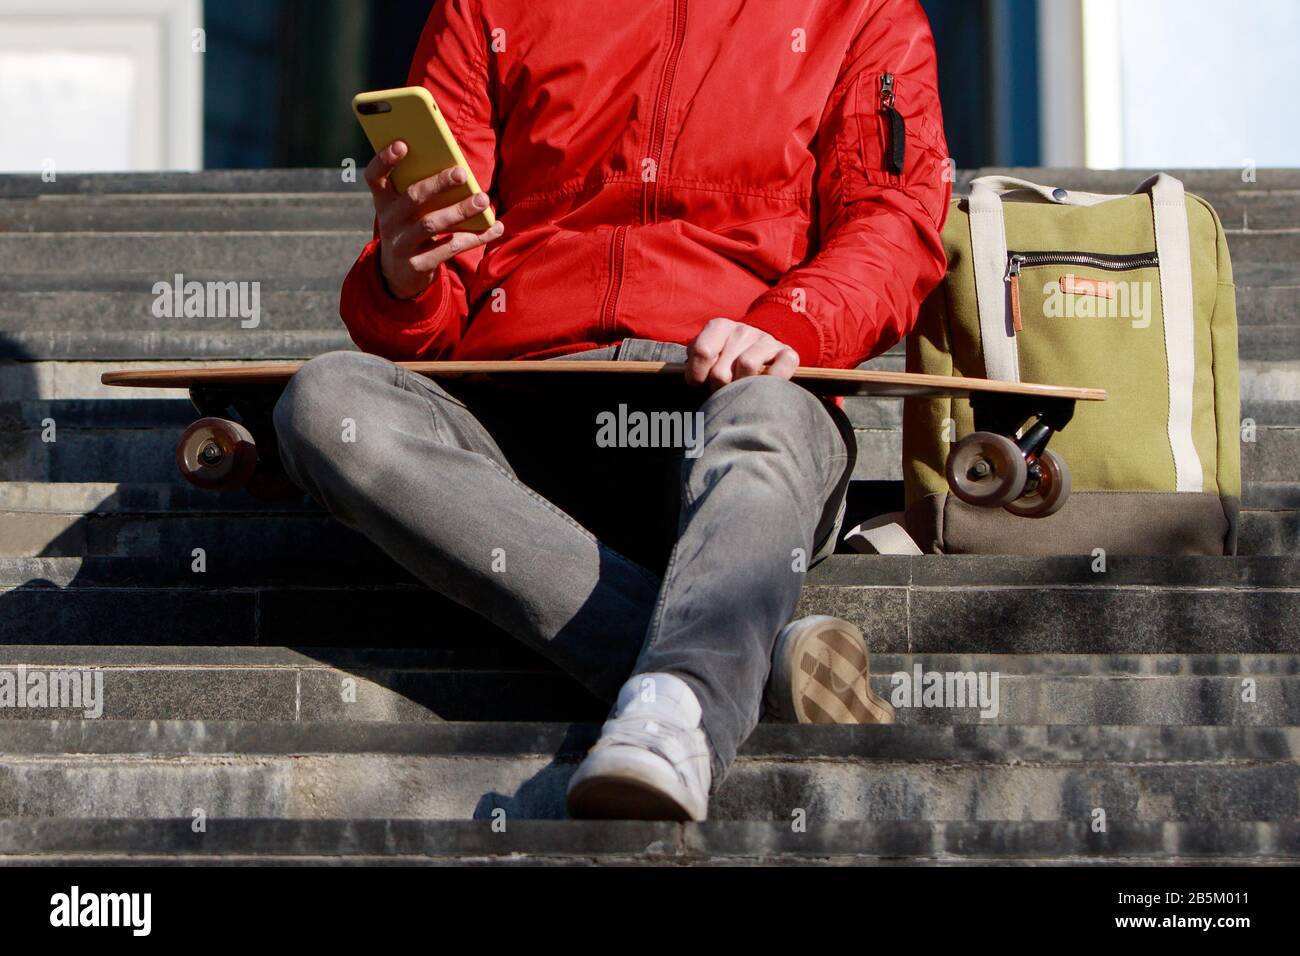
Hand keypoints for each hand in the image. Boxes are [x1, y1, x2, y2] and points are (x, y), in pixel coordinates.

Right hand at [365, 140, 504, 300]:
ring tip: (483, 200)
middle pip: (412, 198)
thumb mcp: (408, 211)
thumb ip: (422, 191)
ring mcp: (401, 244)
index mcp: (384, 202)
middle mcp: (389, 222)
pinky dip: (474, 237)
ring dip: (460, 210)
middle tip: (462, 173)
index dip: (385, 160)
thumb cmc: (412, 229)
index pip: (375, 176)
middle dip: (438, 183)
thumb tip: (459, 170)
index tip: (402, 143)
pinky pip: (449, 248)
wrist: (400, 275)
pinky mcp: (418, 265)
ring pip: (432, 224)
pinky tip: (494, 228)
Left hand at [685, 318, 799, 388]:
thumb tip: (693, 376)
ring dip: (740, 386)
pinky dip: (771, 381)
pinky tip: (763, 385)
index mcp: (719, 326)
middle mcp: (743, 330)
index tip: (699, 383)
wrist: (761, 351)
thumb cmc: (725, 359)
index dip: (697, 375)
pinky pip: (779, 369)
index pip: (702, 352)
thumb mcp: (706, 353)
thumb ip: (695, 359)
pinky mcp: (788, 354)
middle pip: (721, 370)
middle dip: (718, 387)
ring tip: (739, 389)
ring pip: (747, 366)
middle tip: (721, 389)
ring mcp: (766, 340)